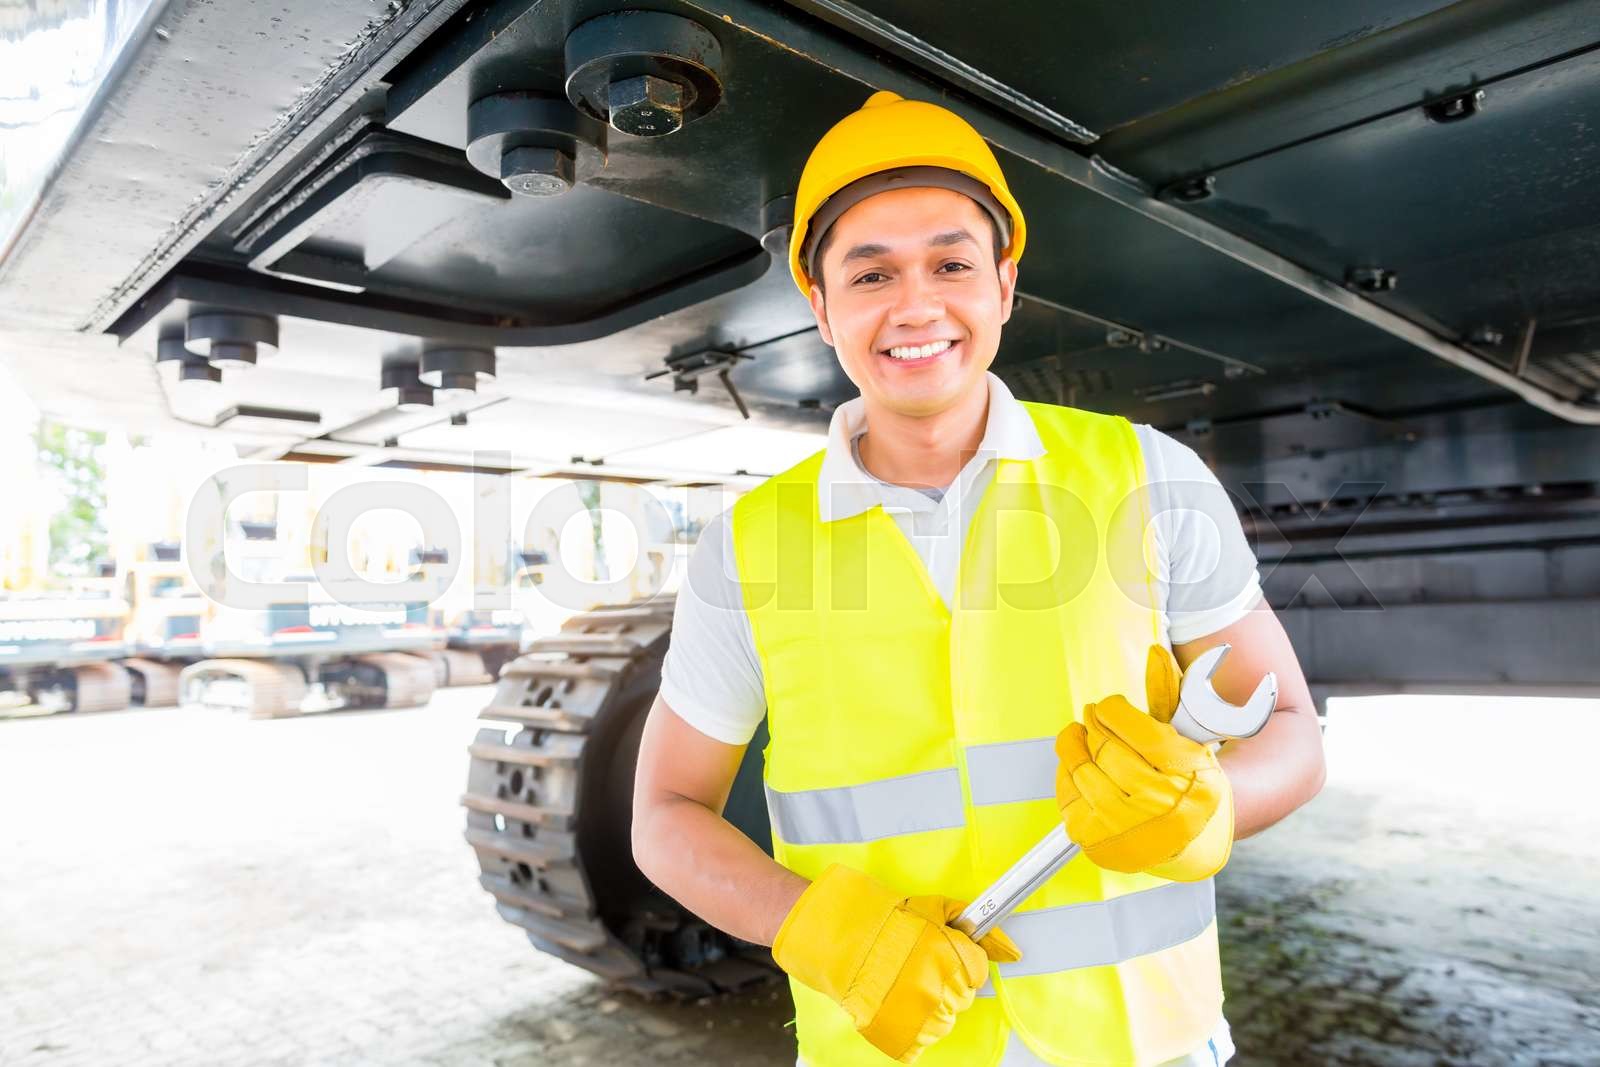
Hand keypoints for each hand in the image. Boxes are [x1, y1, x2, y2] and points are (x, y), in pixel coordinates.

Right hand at [772, 864, 1020, 1062]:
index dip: (962, 961)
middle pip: (964, 995)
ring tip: (909, 985)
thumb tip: (1012, 951)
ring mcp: (924, 1016)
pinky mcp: (907, 1037)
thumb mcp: (935, 910)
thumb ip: (977, 927)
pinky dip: (917, 1026)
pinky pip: (927, 1039)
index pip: (978, 970)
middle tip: (921, 967)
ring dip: (934, 1004)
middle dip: (948, 981)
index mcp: (951, 956)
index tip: (943, 955)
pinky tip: (902, 1005)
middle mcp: (941, 988)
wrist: (844, 945)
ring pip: (948, 1019)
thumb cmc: (888, 925)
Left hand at [1054, 645, 1234, 880]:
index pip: (1133, 727)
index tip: (1109, 707)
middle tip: (1094, 717)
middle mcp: (1158, 804)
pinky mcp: (1096, 841)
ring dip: (1075, 744)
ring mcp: (1125, 827)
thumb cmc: (1186, 783)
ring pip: (1081, 768)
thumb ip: (1169, 694)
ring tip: (1081, 736)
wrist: (1188, 845)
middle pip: (1104, 746)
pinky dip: (1067, 773)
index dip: (1113, 710)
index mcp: (1186, 774)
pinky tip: (1079, 766)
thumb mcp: (1189, 739)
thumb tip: (1155, 652)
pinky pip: (1066, 793)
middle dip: (1094, 724)